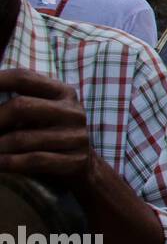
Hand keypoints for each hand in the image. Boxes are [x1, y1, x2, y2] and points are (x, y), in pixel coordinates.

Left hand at [0, 69, 95, 190]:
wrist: (82, 165)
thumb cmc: (49, 134)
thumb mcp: (40, 112)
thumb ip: (19, 102)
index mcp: (63, 92)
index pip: (23, 78)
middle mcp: (73, 112)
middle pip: (22, 106)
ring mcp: (76, 137)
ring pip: (22, 139)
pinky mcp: (75, 161)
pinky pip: (32, 160)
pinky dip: (7, 163)